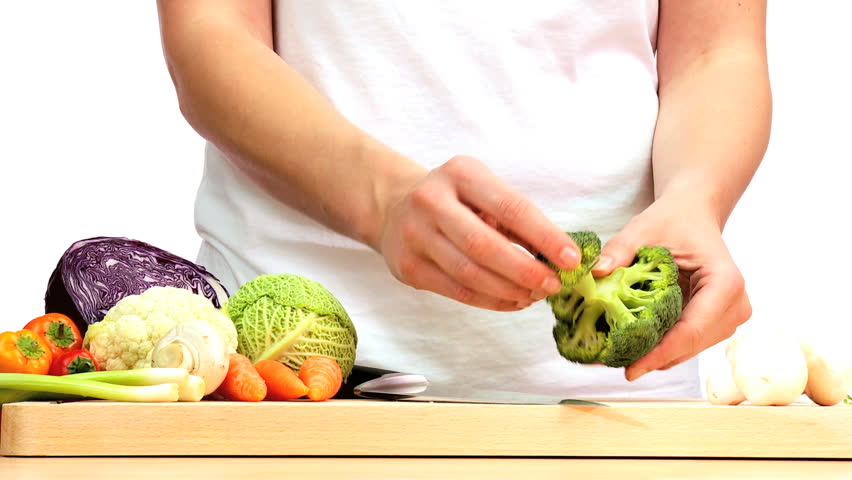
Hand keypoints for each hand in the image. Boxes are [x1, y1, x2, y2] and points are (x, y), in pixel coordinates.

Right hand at [377, 155, 579, 310]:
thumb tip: (561, 257)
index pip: (511, 208)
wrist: (395, 206)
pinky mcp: (408, 267)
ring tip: (535, 295)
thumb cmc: (456, 200)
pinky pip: (457, 291)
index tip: (572, 259)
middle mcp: (431, 201)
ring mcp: (414, 235)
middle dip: (526, 270)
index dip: (545, 236)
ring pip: (470, 274)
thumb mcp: (484, 191)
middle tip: (554, 285)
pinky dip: (491, 301)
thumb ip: (517, 220)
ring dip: (510, 290)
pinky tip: (513, 301)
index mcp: (460, 174)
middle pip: (485, 246)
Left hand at [591, 193, 751, 380]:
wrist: (693, 215)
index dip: (660, 354)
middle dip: (652, 358)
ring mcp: (730, 316)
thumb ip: (620, 249)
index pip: (691, 330)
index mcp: (725, 282)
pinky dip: (661, 346)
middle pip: (690, 345)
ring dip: (655, 355)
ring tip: (616, 356)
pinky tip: (632, 345)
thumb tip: (598, 272)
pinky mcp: (718, 322)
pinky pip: (687, 342)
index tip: (630, 370)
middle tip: (610, 364)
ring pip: (689, 349)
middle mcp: (736, 304)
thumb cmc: (672, 220)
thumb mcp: (642, 229)